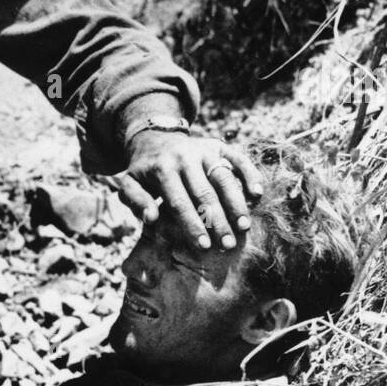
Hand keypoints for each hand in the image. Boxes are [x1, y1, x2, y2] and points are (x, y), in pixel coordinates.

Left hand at [117, 131, 261, 249]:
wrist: (155, 139)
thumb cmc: (143, 171)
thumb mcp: (129, 184)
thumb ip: (135, 201)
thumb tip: (150, 219)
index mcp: (162, 169)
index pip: (180, 202)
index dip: (192, 225)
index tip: (203, 246)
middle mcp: (185, 157)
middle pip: (205, 193)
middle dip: (217, 221)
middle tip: (228, 245)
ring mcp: (204, 149)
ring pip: (224, 177)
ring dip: (236, 203)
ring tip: (244, 227)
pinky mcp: (218, 145)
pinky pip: (238, 158)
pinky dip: (250, 174)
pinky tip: (257, 194)